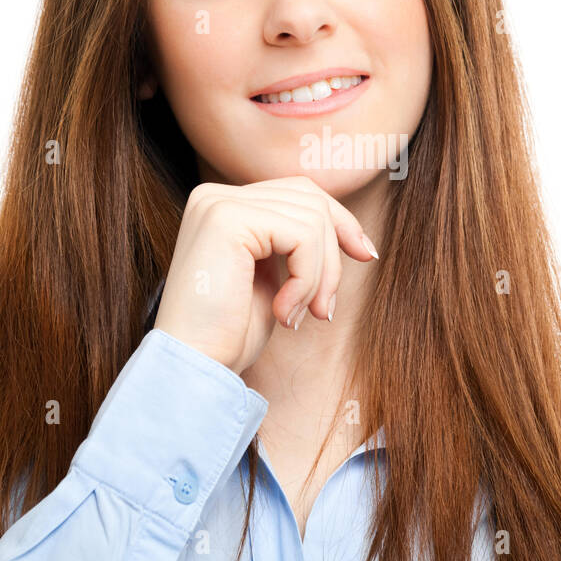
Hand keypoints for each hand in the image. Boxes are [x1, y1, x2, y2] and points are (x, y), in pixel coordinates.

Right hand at [151, 176, 377, 375]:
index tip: (366, 255)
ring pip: (312, 219)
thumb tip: (350, 228)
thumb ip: (295, 242)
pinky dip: (306, 280)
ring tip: (302, 315)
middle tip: (323, 310)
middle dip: (332, 256)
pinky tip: (285, 313)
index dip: (340, 222)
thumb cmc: (230, 333)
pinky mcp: (227, 219)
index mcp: (223, 204)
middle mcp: (215, 195)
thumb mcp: (272, 277)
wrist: (193, 367)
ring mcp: (219, 203)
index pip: (300, 193)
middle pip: (311, 200)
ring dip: (319, 276)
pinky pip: (301, 236)